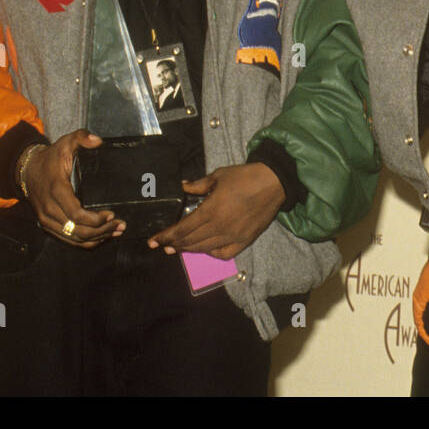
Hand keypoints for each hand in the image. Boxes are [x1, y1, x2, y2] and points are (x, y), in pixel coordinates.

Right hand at [23, 129, 123, 247]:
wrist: (27, 170)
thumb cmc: (50, 158)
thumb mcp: (65, 142)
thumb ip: (81, 137)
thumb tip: (97, 140)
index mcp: (56, 190)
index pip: (75, 213)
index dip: (94, 219)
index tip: (111, 214)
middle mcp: (50, 209)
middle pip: (77, 230)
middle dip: (101, 231)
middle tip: (120, 225)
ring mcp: (47, 220)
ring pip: (73, 238)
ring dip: (96, 238)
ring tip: (116, 231)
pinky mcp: (48, 225)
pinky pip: (67, 239)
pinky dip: (85, 241)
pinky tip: (101, 237)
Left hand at [147, 163, 285, 258]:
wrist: (274, 182)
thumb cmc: (245, 176)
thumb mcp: (218, 175)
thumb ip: (198, 185)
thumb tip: (183, 186)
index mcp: (210, 210)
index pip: (182, 229)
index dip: (166, 236)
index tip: (154, 240)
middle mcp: (219, 227)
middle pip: (190, 241)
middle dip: (173, 244)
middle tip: (163, 245)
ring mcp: (232, 236)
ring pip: (204, 248)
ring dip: (188, 249)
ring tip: (178, 248)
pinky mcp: (245, 240)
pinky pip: (224, 253)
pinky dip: (212, 253)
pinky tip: (205, 249)